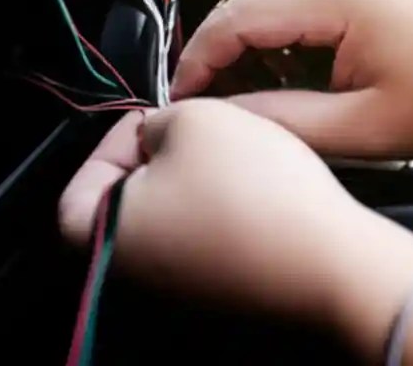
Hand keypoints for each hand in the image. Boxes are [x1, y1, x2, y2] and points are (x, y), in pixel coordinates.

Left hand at [58, 99, 412, 325]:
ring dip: (197, 182)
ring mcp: (176, 292)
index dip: (118, 135)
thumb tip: (155, 135)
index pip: (82, 178)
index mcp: (101, 236)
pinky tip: (258, 192)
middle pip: (128, 199)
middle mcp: (129, 275)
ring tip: (236, 157)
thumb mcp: (195, 117)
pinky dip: (225, 213)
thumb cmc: (253, 190)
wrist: (329, 260)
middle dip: (162, 156)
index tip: (156, 115)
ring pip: (172, 218)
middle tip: (198, 131)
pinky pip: (209, 242)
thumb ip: (156, 119)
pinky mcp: (221, 296)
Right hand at [171, 0, 412, 157]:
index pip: (231, 18)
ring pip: (269, 7)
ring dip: (252, 52)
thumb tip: (227, 117)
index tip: (183, 104)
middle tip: (215, 111)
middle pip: (243, 7)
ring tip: (263, 104)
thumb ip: (284, 121)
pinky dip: (283, 43)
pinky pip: (299, 6)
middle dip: (219, 59)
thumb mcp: (365, 127)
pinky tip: (297, 84)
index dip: (196, 64)